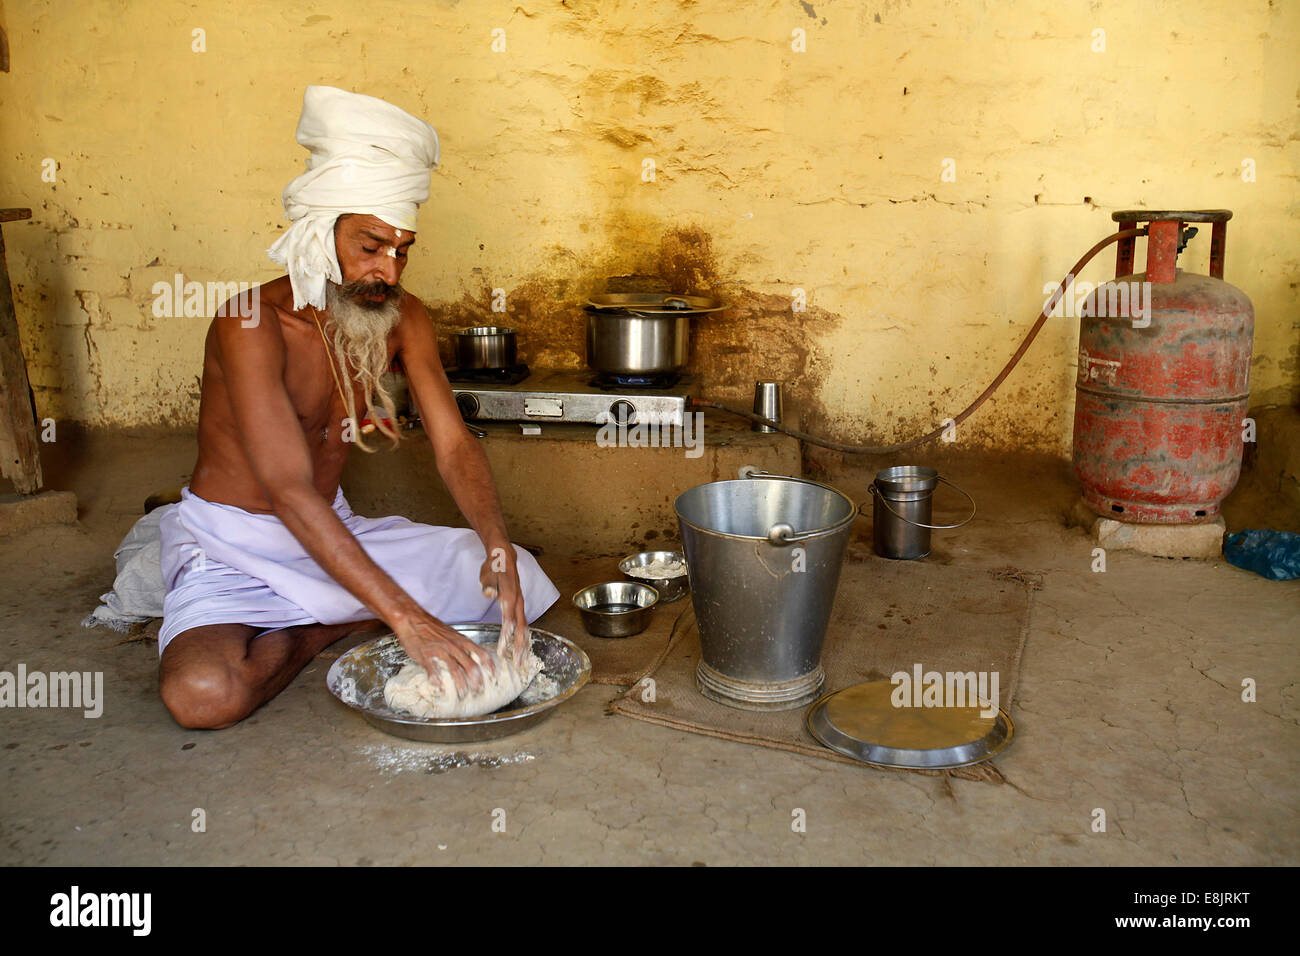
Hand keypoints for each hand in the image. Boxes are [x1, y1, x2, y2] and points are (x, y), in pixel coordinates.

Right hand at [391, 608, 496, 696]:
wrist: (413, 619)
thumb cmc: (432, 628)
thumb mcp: (452, 634)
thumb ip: (461, 646)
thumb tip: (469, 658)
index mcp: (462, 641)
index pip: (481, 654)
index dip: (489, 667)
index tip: (493, 677)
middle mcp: (454, 647)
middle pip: (471, 666)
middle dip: (476, 682)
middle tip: (478, 691)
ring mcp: (441, 652)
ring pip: (456, 671)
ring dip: (461, 685)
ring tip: (462, 694)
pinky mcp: (427, 656)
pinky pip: (434, 672)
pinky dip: (438, 682)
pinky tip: (440, 689)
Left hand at [479, 545, 529, 664]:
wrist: (504, 558)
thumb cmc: (494, 567)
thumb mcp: (487, 574)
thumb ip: (489, 585)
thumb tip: (489, 593)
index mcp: (510, 597)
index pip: (508, 621)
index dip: (506, 637)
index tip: (502, 651)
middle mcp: (518, 602)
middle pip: (522, 628)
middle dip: (520, 647)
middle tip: (519, 664)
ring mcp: (521, 604)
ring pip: (525, 628)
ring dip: (524, 645)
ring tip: (522, 661)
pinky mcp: (519, 605)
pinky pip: (523, 624)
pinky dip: (524, 637)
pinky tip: (522, 647)